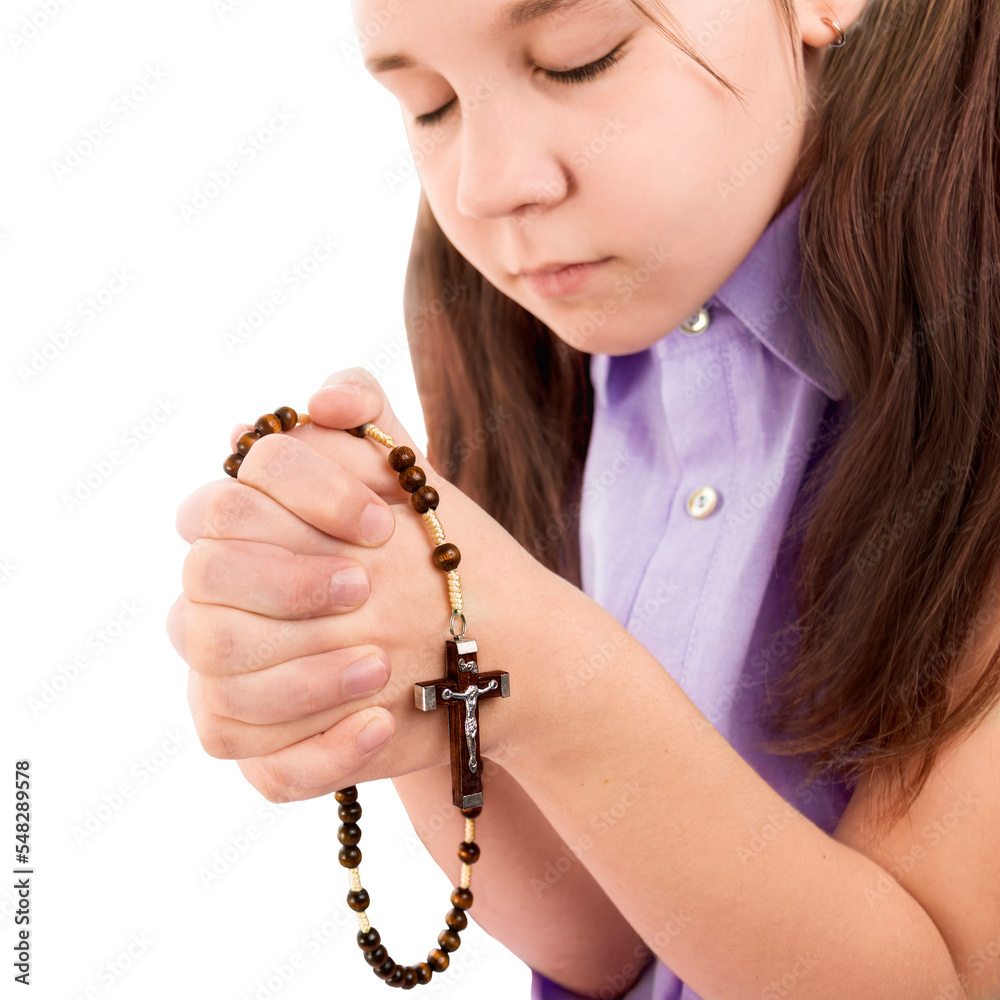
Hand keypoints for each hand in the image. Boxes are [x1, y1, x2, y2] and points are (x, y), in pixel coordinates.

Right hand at [166, 369, 541, 801]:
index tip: (381, 522)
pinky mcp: (270, 746)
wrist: (477, 639)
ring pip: (220, 684)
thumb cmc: (429, 549)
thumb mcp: (406, 474)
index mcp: (243, 532)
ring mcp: (236, 679)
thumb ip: (367, 414)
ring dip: (305, 677)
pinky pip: (262, 766)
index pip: (223, 504)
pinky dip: (323, 752)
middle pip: (202, 587)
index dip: (301, 504)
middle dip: (287, 585)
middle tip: (365, 589)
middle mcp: (223, 605)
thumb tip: (324, 399)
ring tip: (384, 664)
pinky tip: (383, 724)